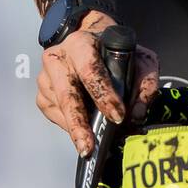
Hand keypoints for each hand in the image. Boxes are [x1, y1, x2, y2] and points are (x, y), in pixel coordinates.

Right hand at [36, 12, 159, 155]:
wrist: (87, 40)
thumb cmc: (114, 51)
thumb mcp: (138, 58)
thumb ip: (146, 82)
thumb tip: (137, 115)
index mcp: (80, 44)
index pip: (90, 71)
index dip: (104, 94)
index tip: (118, 115)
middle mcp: (57, 58)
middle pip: (66, 95)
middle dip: (79, 123)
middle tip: (89, 146)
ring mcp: (45, 77)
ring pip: (60, 109)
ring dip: (78, 128)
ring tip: (93, 142)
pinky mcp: (42, 94)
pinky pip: (55, 116)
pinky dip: (70, 126)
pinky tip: (82, 128)